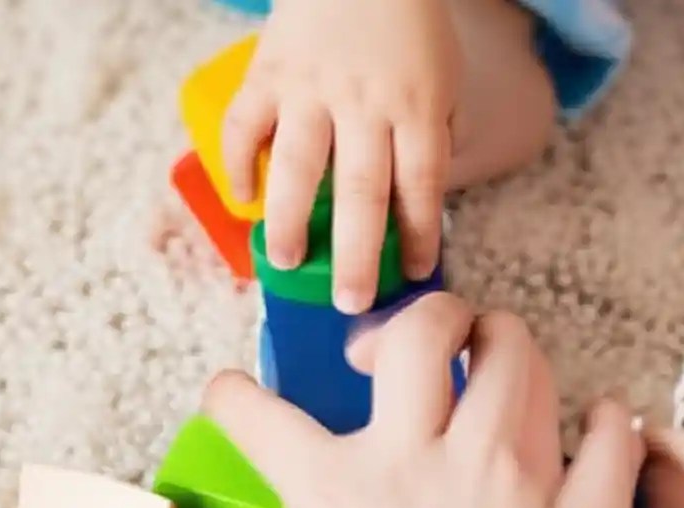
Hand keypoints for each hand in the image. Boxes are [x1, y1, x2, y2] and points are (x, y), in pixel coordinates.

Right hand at [152, 293, 644, 507]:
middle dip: (421, 314)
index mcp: (340, 489)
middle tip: (420, 337)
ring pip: (518, 360)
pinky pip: (612, 436)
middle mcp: (424, 460)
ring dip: (506, 344)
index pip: (261, 415)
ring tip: (497, 362)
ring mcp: (512, 477)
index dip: (232, 397)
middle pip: (423, 334)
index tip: (234, 394)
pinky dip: (610, 420)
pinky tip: (598, 422)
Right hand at [224, 0, 462, 312]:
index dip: (419, 236)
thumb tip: (416, 204)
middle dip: (357, 255)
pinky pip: (245, 125)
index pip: (420, 187)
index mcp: (417, 109)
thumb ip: (432, 139)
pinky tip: (244, 199)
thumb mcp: (444, 82)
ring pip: (299, 166)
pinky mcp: (269, 73)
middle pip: (362, 192)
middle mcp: (365, 104)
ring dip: (292, 221)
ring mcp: (312, 89)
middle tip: (350, 303)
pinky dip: (238, 163)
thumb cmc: (409, 29)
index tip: (414, 276)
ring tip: (286, 263)